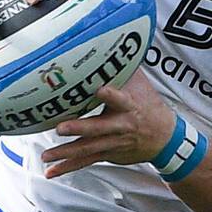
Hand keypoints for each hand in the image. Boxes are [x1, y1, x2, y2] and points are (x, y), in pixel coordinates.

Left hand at [42, 70, 177, 178]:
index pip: (120, 99)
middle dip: (80, 129)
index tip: (100, 89)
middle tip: (60, 127)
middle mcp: (121, 126)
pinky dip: (68, 167)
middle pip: (99, 128)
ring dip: (66, 152)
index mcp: (129, 106)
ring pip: (88, 149)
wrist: (165, 137)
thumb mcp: (141, 85)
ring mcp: (114, 143)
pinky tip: (50, 171)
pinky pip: (86, 162)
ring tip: (46, 155)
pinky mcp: (107, 154)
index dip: (111, 95)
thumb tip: (111, 39)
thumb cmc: (149, 105)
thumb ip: (124, 66)